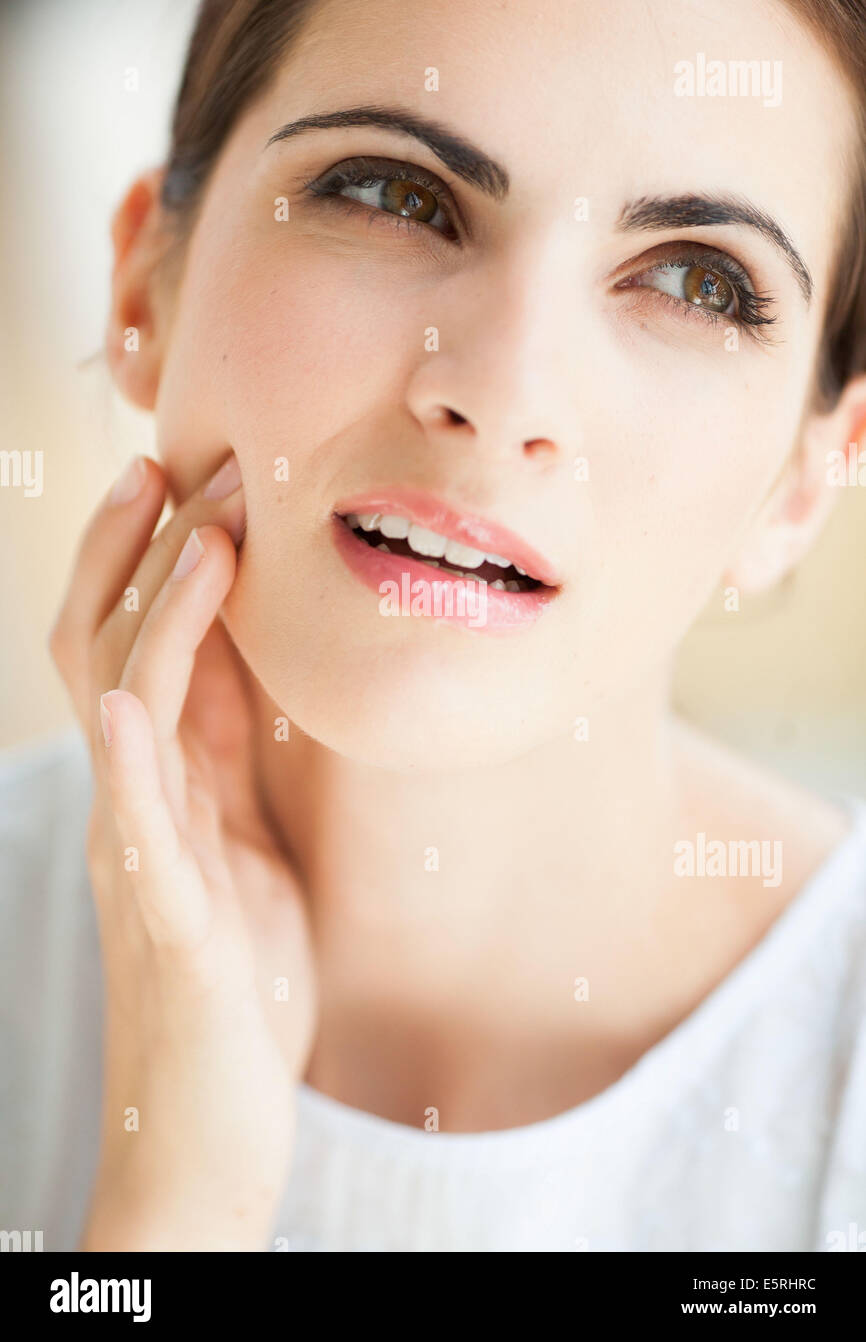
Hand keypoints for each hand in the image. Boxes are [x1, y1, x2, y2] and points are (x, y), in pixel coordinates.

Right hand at [48, 452, 316, 1249]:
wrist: (216, 1112)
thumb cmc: (241, 975)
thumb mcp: (248, 839)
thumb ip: (234, 754)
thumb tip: (244, 658)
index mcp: (167, 782)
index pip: (147, 644)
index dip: (169, 558)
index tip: (207, 477)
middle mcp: (137, 802)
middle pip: (111, 647)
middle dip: (147, 552)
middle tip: (191, 463)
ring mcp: (139, 856)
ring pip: (123, 708)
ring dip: (157, 616)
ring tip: (201, 535)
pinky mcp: (163, 920)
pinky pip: (134, 832)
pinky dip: (127, 763)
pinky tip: (125, 708)